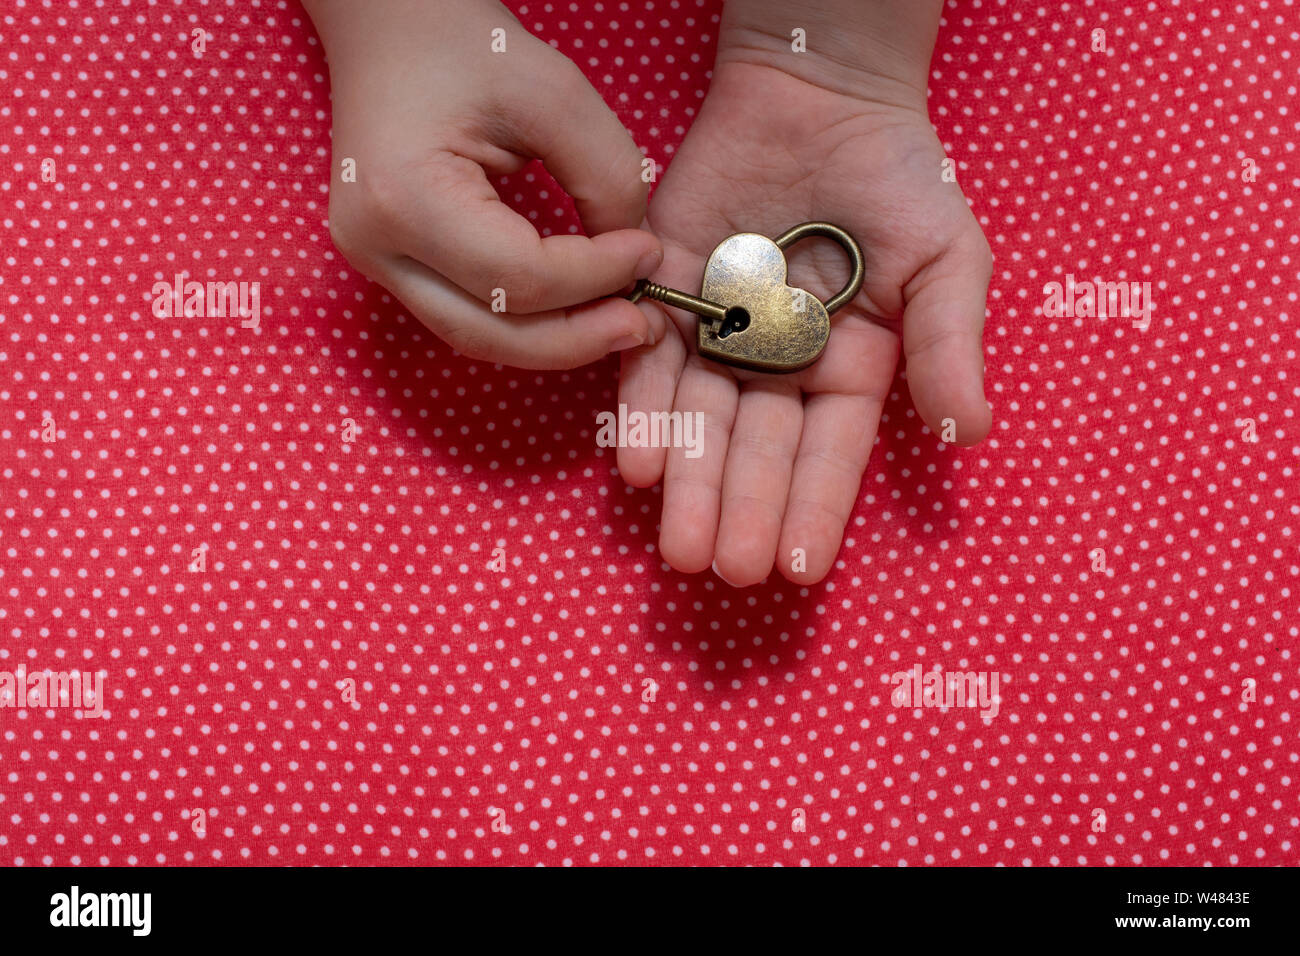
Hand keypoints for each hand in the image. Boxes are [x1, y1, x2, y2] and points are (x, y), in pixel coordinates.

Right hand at [303, 0, 661, 367]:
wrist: (391, 29)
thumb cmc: (465, 47)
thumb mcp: (554, 93)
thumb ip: (606, 176)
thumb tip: (632, 258)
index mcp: (404, 198)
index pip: (519, 276)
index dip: (595, 277)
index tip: (649, 253)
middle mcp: (375, 245)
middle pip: (490, 333)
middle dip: (577, 338)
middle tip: (643, 323)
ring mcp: (375, 262)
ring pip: (477, 339)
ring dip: (556, 341)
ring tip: (619, 322)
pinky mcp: (393, 265)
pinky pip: (469, 316)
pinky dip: (529, 323)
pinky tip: (578, 310)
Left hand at [620, 54, 992, 584]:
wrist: (821, 96)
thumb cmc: (898, 178)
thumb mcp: (946, 261)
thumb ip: (948, 344)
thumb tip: (971, 432)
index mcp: (849, 372)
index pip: (830, 454)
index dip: (815, 509)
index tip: (800, 568)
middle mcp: (779, 368)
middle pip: (758, 452)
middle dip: (741, 511)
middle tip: (724, 571)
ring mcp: (719, 336)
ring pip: (699, 421)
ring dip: (688, 483)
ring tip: (677, 547)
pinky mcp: (667, 295)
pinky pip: (650, 361)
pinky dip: (643, 409)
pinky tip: (636, 463)